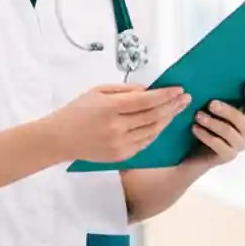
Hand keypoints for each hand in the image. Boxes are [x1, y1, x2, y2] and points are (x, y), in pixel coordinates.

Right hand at [44, 84, 190, 163]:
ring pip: (153, 131)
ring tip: (178, 109)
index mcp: (110, 108)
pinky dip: (156, 132)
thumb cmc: (77, 111)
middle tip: (185, 98)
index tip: (179, 89)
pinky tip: (163, 123)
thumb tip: (148, 90)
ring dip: (168, 119)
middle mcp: (117, 128)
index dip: (165, 95)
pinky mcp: (121, 156)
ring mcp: (119, 144)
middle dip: (172, 106)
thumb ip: (124, 90)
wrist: (59, 139)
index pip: (146, 101)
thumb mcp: (98, 91)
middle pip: (153, 116)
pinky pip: (145, 143)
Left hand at [186, 83, 244, 168]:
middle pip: (242, 120)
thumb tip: (212, 81)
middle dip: (227, 110)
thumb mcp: (207, 110)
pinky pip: (219, 145)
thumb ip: (215, 100)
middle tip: (210, 104)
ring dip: (213, 123)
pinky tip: (195, 128)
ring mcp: (238, 145)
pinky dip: (206, 135)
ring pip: (230, 132)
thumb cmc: (201, 127)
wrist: (190, 155)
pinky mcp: (228, 156)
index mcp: (243, 118)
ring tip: (198, 116)